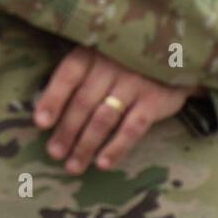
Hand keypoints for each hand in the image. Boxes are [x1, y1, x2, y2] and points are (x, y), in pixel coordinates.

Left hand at [33, 46, 192, 174]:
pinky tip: (103, 163)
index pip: (69, 74)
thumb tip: (46, 114)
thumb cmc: (126, 59)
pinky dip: (116, 147)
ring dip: (86, 144)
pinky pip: (132, 128)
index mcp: (94, 52)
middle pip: (83, 102)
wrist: (177, 54)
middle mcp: (113, 65)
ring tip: (73, 165)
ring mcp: (135, 82)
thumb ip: (80, 77)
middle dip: (67, 130)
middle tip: (54, 153)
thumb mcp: (102, 54)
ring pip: (104, 118)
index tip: (41, 123)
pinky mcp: (155, 100)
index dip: (53, 98)